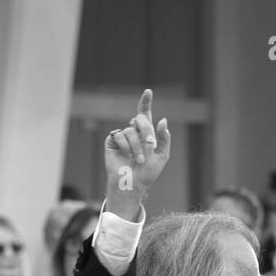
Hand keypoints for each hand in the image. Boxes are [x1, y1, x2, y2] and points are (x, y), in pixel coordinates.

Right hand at [104, 89, 169, 204]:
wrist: (133, 184)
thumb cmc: (148, 173)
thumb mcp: (162, 156)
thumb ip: (164, 138)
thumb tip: (162, 120)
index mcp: (146, 134)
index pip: (145, 114)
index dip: (146, 102)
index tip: (148, 91)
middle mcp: (134, 132)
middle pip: (140, 119)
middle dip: (146, 130)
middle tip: (149, 144)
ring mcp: (122, 136)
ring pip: (131, 131)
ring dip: (137, 147)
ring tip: (139, 160)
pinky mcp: (112, 141)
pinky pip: (120, 135)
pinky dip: (126, 146)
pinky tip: (126, 156)